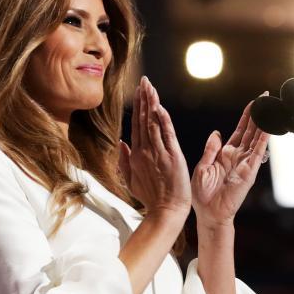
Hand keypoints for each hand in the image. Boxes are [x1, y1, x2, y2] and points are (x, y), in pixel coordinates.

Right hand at [119, 77, 190, 222]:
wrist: (165, 211)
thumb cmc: (151, 198)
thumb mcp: (132, 180)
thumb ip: (125, 161)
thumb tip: (121, 143)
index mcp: (137, 155)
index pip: (137, 126)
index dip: (138, 107)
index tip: (139, 92)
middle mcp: (146, 151)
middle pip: (143, 120)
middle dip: (144, 99)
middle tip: (144, 81)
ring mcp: (158, 153)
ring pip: (153, 123)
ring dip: (151, 103)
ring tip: (150, 87)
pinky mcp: (172, 156)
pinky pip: (165, 135)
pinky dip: (162, 120)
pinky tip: (159, 106)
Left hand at [191, 95, 269, 227]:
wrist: (208, 213)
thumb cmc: (202, 194)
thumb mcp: (202, 167)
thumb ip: (210, 149)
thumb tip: (217, 132)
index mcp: (225, 153)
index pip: (239, 130)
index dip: (247, 116)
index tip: (254, 102)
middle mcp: (237, 156)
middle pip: (251, 131)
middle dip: (258, 115)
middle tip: (266, 98)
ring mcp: (245, 163)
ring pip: (256, 139)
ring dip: (263, 124)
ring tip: (269, 108)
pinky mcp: (249, 172)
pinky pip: (257, 154)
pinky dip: (263, 142)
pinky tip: (267, 129)